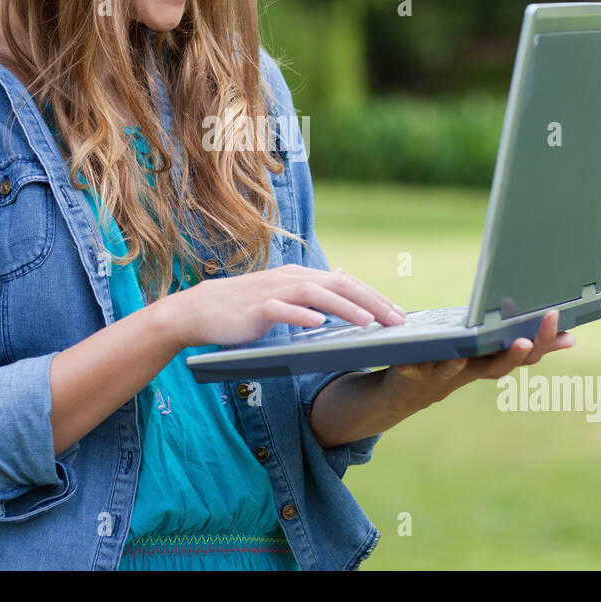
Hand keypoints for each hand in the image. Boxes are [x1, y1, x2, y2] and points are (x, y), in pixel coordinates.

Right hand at [160, 264, 404, 349]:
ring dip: (343, 307)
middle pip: (338, 285)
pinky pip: (281, 310)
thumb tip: (344, 278)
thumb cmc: (246, 307)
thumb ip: (314, 290)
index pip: (346, 284)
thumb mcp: (285, 295)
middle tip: (397, 320)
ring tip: (368, 322)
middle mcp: (291, 279)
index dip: (375, 297)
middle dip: (371, 302)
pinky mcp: (255, 309)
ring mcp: (272, 293)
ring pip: (315, 294)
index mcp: (301, 277)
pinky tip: (318, 324)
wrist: (201, 310)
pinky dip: (300, 315)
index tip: (399, 314)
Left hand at [380, 309, 576, 413]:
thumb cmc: (459, 360)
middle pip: (497, 367)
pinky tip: (404, 362)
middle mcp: (473, 370)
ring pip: (454, 371)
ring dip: (457, 365)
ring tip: (460, 355)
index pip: (525, 354)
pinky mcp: (414, 373)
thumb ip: (526, 342)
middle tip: (526, 342)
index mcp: (492, 360)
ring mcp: (444, 374)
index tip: (556, 317)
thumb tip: (570, 336)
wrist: (413, 387)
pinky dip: (409, 368)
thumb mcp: (491, 350)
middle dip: (513, 355)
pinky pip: (412, 371)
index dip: (543, 340)